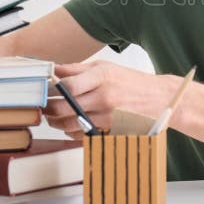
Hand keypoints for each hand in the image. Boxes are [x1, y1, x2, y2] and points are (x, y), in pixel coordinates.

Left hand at [44, 61, 175, 139]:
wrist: (160, 98)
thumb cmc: (132, 82)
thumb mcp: (106, 68)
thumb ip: (77, 69)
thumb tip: (53, 69)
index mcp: (102, 76)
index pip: (67, 86)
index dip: (50, 90)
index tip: (44, 90)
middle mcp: (104, 96)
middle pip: (63, 107)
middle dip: (48, 109)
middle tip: (44, 106)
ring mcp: (107, 116)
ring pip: (69, 124)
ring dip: (57, 122)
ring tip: (56, 115)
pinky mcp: (110, 130)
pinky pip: (81, 135)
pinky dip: (72, 132)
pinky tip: (72, 124)